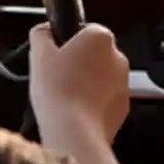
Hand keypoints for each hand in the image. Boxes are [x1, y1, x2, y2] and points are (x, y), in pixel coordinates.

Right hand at [29, 23, 130, 144]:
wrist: (74, 134)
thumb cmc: (56, 89)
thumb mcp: (38, 54)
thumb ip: (41, 34)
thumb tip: (44, 30)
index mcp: (100, 37)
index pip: (86, 30)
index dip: (69, 42)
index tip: (56, 56)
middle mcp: (118, 56)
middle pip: (96, 54)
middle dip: (80, 64)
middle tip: (57, 78)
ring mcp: (124, 83)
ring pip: (102, 78)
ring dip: (87, 84)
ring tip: (64, 98)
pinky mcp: (124, 107)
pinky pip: (106, 100)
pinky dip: (94, 104)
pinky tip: (76, 112)